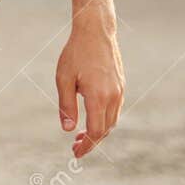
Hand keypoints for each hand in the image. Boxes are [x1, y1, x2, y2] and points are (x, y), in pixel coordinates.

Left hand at [55, 14, 123, 158]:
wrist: (95, 31)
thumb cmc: (75, 53)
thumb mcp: (64, 79)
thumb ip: (66, 105)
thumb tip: (68, 130)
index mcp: (99, 97)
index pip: (96, 131)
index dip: (87, 145)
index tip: (75, 154)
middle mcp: (114, 96)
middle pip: (106, 129)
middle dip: (92, 142)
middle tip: (75, 147)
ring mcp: (120, 91)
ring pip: (112, 120)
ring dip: (99, 131)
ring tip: (81, 136)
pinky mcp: (121, 85)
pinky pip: (115, 109)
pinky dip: (105, 119)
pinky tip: (92, 118)